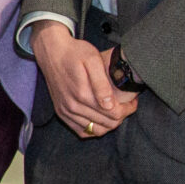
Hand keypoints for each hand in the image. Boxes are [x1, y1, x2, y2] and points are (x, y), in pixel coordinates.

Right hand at [33, 19, 137, 139]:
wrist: (52, 52)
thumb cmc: (75, 52)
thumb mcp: (92, 60)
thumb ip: (101, 83)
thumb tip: (110, 105)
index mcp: (83, 94)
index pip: (114, 114)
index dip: (128, 109)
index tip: (133, 101)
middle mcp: (73, 106)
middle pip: (107, 124)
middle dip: (121, 116)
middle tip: (127, 105)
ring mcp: (66, 111)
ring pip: (95, 131)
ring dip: (110, 124)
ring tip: (115, 111)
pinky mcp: (61, 112)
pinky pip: (81, 132)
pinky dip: (94, 129)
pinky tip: (100, 118)